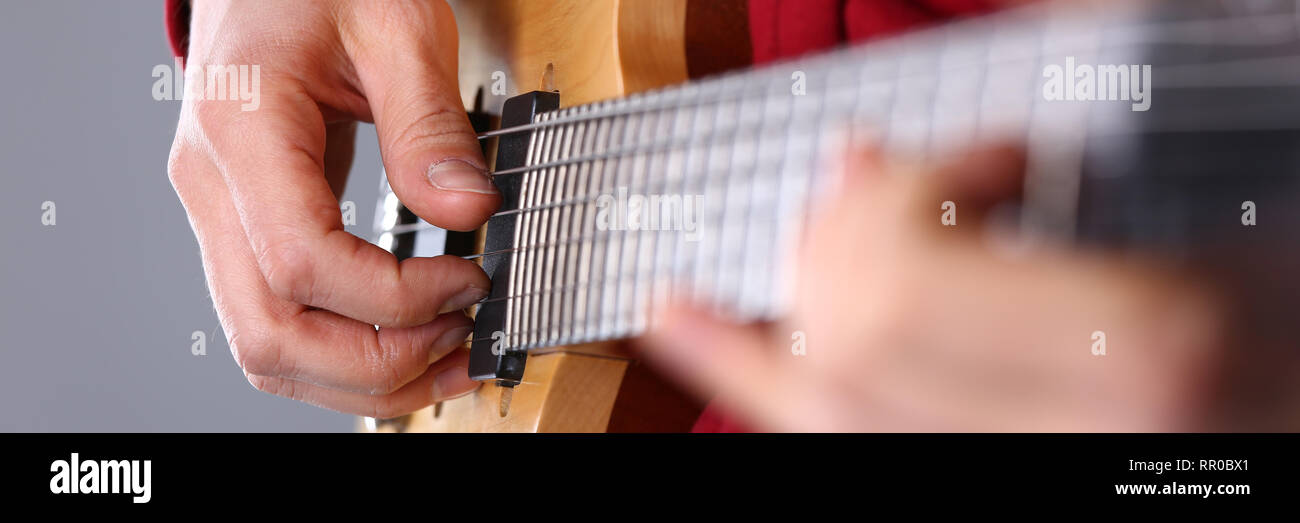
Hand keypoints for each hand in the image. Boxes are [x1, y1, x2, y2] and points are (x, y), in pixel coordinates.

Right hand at [167, 0, 496, 416]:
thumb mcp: (395, 24)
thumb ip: (428, 121)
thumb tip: (467, 211)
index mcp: (242, 128)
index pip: (300, 261)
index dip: (393, 298)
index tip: (466, 284)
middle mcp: (213, 185)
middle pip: (270, 332)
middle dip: (378, 362)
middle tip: (462, 341)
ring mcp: (218, 214)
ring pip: (264, 348)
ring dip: (360, 378)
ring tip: (447, 358)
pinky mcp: (243, 230)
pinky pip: (277, 322)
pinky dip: (341, 355)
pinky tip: (405, 344)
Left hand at [639, 148, 1227, 430]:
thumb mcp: (1248, 188)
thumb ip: (1088, 159)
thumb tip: (882, 158)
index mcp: (1149, 350)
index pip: (905, 285)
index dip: (914, 195)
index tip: (985, 154)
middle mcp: (1079, 443)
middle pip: (849, 355)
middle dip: (829, 248)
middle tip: (858, 180)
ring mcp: (1046, 480)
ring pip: (833, 431)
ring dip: (750, 349)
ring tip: (687, 307)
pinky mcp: (1022, 482)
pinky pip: (869, 455)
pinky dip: (778, 402)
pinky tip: (712, 355)